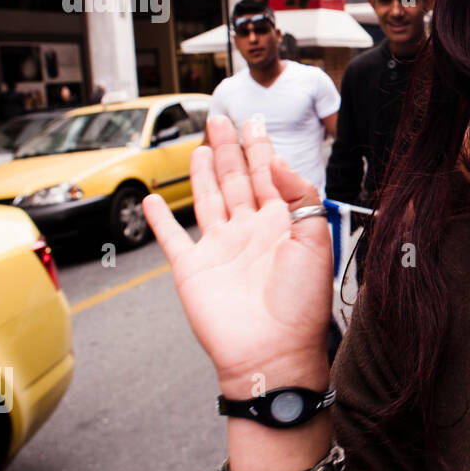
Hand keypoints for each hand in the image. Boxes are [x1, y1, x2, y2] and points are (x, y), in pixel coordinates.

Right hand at [143, 115, 333, 395]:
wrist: (272, 351)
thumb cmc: (301, 303)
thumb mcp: (315, 240)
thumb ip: (299, 194)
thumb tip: (277, 160)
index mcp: (281, 224)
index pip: (269, 175)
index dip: (261, 148)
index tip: (255, 121)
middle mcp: (249, 231)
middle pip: (236, 179)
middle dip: (228, 149)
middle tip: (221, 119)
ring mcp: (220, 249)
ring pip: (208, 200)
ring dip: (202, 174)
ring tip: (200, 147)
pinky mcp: (193, 269)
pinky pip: (173, 239)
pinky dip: (161, 220)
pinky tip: (154, 200)